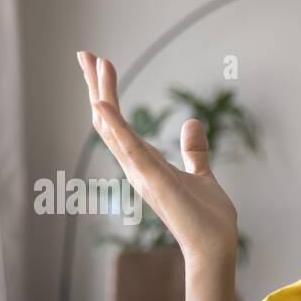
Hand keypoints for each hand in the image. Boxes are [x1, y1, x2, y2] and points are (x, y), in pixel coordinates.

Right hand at [76, 51, 239, 266]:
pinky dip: (115, 127)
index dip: (107, 93)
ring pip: (113, 129)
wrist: (216, 248)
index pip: (118, 123)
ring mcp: (142, 174)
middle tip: (84, 53)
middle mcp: (136, 167)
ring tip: (94, 62)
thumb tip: (192, 121)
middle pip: (107, 121)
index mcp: (145, 164)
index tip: (100, 64)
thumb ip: (193, 151)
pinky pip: (130, 150)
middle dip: (96, 86)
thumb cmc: (207, 219)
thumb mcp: (201, 174)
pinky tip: (101, 104)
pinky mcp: (154, 181)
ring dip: (103, 95)